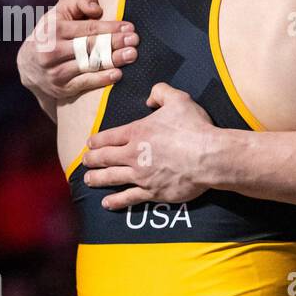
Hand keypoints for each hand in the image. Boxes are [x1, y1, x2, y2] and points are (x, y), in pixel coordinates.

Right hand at [17, 0, 139, 104]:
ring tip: (132, 55)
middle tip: (135, 41)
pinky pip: (84, 83)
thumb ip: (80, 2)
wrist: (29, 65)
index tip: (130, 28)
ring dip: (113, 60)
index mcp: (53, 29)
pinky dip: (101, 79)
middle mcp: (51, 51)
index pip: (87, 28)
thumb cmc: (53, 32)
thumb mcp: (61, 12)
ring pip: (89, 65)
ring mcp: (55, 71)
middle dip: (114, 43)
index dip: (110, 28)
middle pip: (89, 46)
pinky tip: (118, 74)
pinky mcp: (61, 88)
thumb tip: (97, 9)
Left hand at [81, 83, 217, 208]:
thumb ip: (160, 92)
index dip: (96, 140)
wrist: (210, 157)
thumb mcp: (179, 100)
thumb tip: (150, 98)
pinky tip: (107, 203)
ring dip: (97, 179)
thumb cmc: (195, 128)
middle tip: (85, 161)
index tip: (89, 143)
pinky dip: (116, 201)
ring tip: (89, 180)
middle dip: (92, 159)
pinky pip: (128, 198)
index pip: (108, 137)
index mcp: (137, 132)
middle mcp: (133, 155)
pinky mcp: (152, 192)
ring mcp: (141, 176)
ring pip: (111, 178)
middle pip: (104, 158)